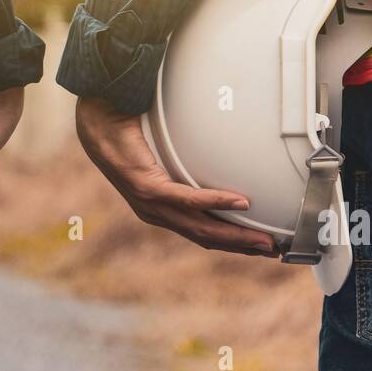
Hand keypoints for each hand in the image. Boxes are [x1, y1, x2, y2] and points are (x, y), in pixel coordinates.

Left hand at [75, 96, 276, 256]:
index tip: (260, 248)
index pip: (202, 235)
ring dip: (234, 234)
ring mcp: (150, 203)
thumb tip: (220, 153)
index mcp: (160, 210)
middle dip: (241, 246)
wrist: (99, 121)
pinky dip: (216, 201)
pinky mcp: (147, 187)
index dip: (231, 244)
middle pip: (205, 237)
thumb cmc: (132, 135)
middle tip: (272, 250)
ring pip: (199, 227)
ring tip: (262, 238)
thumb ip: (190, 163)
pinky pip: (186, 198)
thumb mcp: (166, 155)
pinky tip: (240, 202)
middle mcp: (155, 213)